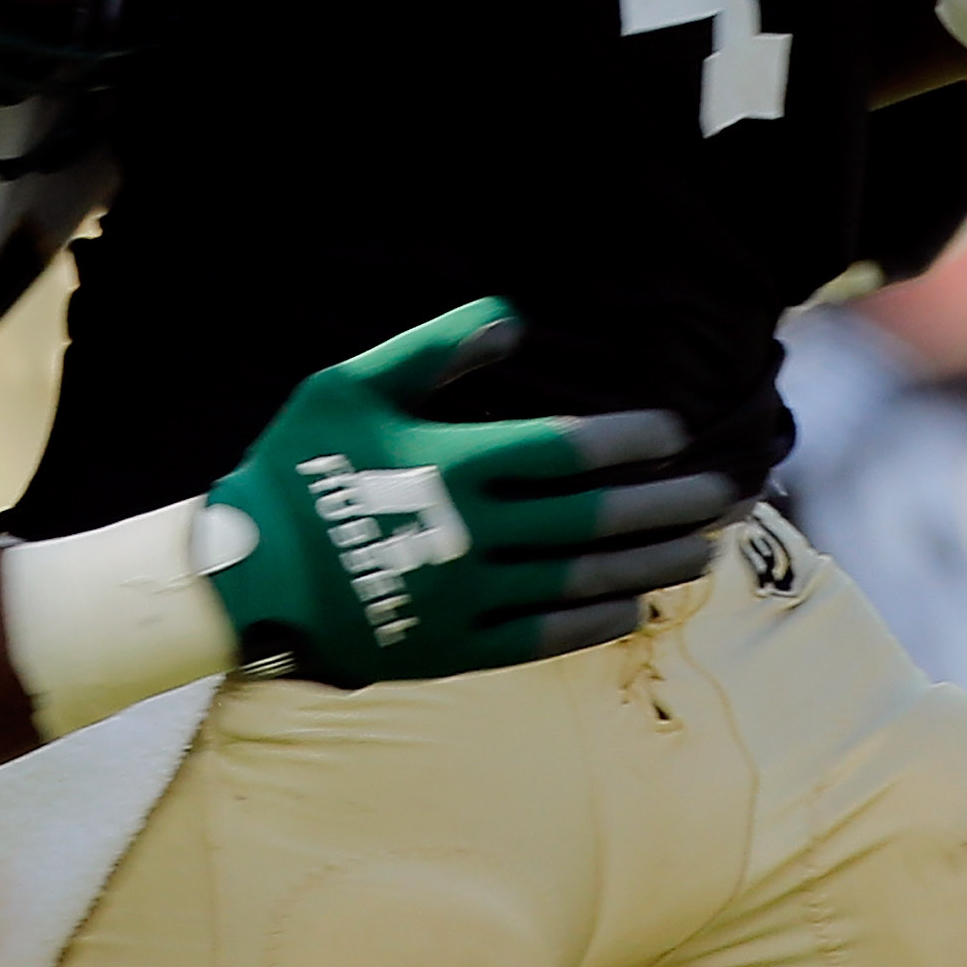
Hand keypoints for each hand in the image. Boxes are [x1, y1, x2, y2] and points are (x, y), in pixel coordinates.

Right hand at [202, 298, 731, 687]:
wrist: (240, 575)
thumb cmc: (294, 465)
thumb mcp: (350, 383)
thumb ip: (435, 347)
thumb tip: (515, 319)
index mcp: (449, 464)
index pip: (564, 450)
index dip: (628, 440)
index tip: (675, 431)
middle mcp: (469, 533)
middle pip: (592, 517)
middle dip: (667, 503)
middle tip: (726, 492)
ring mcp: (465, 597)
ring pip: (581, 581)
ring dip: (650, 563)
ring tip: (706, 551)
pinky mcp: (452, 647)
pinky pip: (543, 639)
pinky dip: (596, 623)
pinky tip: (637, 607)